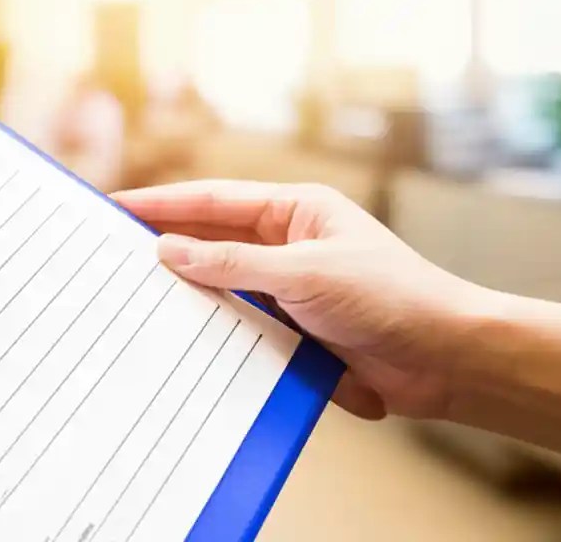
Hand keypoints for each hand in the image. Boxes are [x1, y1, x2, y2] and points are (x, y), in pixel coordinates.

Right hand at [113, 180, 488, 421]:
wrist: (448, 358)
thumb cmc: (393, 298)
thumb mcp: (305, 273)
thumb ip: (233, 263)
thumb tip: (170, 249)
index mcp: (296, 210)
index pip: (213, 201)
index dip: (161, 203)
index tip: (115, 206)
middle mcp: (289, 244)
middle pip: (211, 240)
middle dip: (165, 245)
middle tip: (111, 253)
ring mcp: (290, 288)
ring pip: (222, 285)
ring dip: (188, 292)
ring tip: (135, 296)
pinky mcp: (296, 330)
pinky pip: (241, 325)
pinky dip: (215, 330)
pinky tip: (184, 337)